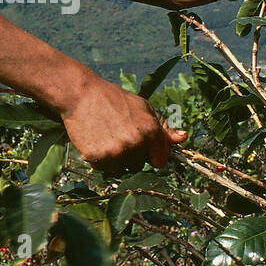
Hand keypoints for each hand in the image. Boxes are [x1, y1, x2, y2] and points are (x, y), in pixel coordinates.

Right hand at [58, 76, 187, 173]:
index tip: (142, 148)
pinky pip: (103, 169)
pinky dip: (100, 160)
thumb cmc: (114, 99)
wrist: (81, 96)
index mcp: (150, 130)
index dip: (151, 155)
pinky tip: (96, 141)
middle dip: (131, 156)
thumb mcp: (144, 108)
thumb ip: (164, 127)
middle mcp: (135, 142)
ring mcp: (115, 151)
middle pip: (139, 167)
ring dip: (115, 160)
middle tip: (118, 136)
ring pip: (121, 170)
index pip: (160, 161)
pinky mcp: (97, 157)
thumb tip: (184, 138)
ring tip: (106, 138)